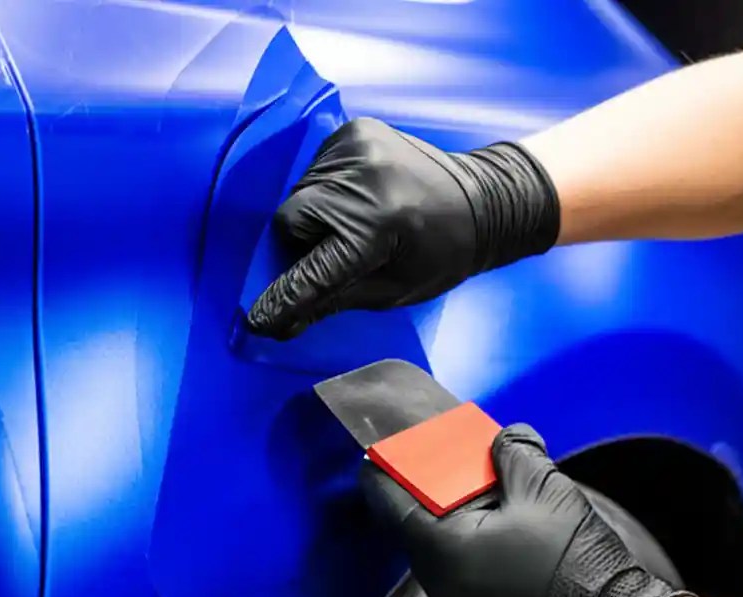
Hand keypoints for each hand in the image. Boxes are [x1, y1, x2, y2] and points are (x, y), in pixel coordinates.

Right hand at [245, 118, 559, 338]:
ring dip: (313, 217)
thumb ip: (334, 299)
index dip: (285, 296)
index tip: (258, 319)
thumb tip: (281, 320)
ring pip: (299, 194)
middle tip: (332, 254)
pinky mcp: (355, 130)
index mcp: (379, 226)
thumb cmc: (442, 255)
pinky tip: (357, 198)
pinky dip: (325, 191)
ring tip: (353, 223)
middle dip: (300, 245)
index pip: (315, 269)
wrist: (483, 199)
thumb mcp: (393, 290)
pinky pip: (314, 170)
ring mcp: (358, 147)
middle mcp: (364, 180)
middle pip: (291, 220)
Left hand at [360, 423, 691, 596]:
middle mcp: (442, 592)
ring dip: (461, 532)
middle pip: (422, 532)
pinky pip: (466, 589)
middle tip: (456, 474)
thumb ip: (513, 453)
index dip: (386, 475)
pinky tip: (510, 548)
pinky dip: (476, 563)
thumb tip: (503, 438)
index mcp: (444, 552)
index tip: (379, 458)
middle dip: (437, 499)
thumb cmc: (579, 567)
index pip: (393, 504)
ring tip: (496, 509)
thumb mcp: (545, 489)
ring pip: (446, 562)